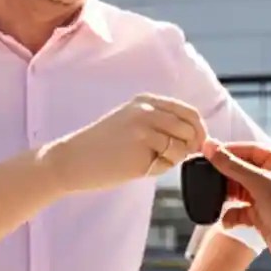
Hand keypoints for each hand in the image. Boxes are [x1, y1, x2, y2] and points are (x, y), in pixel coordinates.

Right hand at [43, 93, 206, 193]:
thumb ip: (161, 124)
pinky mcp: (141, 149)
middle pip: (191, 129)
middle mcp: (147, 109)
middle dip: (190, 147)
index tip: (195, 147)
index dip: (198, 132)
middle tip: (170, 158)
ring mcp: (145, 128)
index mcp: (146, 100)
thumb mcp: (132, 122)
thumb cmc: (104, 147)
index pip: (189, 112)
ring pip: (182, 148)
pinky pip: (167, 163)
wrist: (72, 160)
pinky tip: (138, 167)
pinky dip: (159, 169)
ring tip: (148, 161)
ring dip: (172, 159)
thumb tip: (198, 139)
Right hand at [204, 141, 270, 269]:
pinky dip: (231, 216)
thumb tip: (209, 146)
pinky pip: (238, 210)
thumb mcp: (260, 184)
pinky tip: (228, 222)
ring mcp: (264, 198)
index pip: (251, 150)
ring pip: (238, 190)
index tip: (210, 153)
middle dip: (225, 175)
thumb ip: (233, 166)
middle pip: (241, 170)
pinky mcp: (258, 215)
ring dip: (226, 196)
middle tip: (206, 176)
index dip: (231, 150)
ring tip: (215, 198)